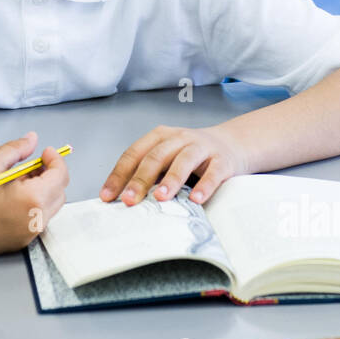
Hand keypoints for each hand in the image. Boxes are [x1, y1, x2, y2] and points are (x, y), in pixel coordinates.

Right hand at [0, 132, 68, 257]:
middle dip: (50, 177)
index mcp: (32, 200)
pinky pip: (34, 222)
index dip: (55, 160)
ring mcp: (26, 237)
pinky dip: (31, 208)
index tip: (45, 152)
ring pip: (48, 210)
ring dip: (42, 193)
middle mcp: (34, 223)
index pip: (60, 177)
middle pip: (59, 195)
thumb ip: (17, 150)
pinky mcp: (16, 245)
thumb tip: (33, 140)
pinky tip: (10, 199)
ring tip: (17, 181)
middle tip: (31, 165)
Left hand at [100, 124, 248, 206]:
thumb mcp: (168, 158)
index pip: (134, 154)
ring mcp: (201, 147)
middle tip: (129, 200)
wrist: (232, 144)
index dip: (119, 175)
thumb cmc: (191, 157)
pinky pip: (213, 173)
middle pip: (156, 157)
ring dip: (170, 179)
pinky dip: (205, 186)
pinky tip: (196, 199)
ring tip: (160, 197)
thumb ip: (149, 174)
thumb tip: (123, 201)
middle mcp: (179, 138)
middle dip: (140, 180)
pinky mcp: (222, 160)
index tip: (107, 196)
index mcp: (160, 137)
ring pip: (183, 161)